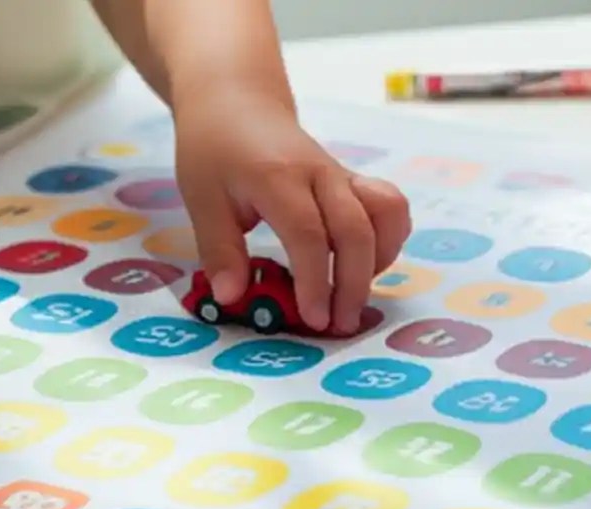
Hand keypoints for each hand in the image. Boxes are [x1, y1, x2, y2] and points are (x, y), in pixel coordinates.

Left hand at [172, 90, 411, 334]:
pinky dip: (388, 239)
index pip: (308, 234)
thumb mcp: (201, 198)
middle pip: (356, 231)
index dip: (316, 281)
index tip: (313, 319)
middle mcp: (321, 174)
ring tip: (354, 293)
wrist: (238, 101)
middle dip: (353, 284)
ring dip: (379, 261)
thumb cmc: (214, 149)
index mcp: (278, 176)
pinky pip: (390, 208)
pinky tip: (365, 263)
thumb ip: (219, 250)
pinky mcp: (354, 183)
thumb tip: (231, 297)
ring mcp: (343, 176)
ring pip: (386, 215)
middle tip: (339, 324)